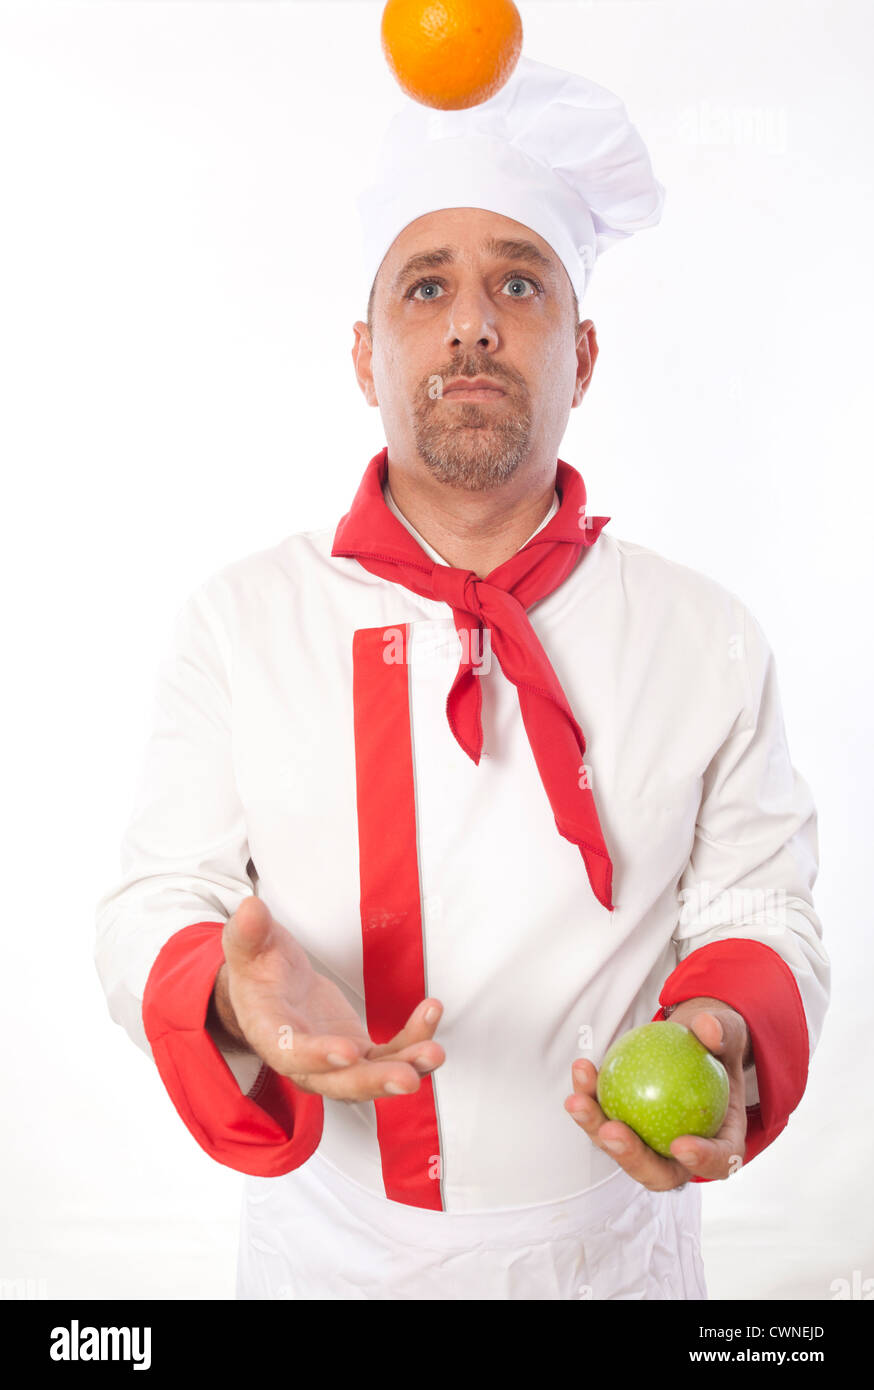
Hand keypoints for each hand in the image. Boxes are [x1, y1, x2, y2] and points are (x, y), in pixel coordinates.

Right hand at [211, 896, 444, 1101]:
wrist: (270, 989)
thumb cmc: (259, 969)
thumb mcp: (248, 945)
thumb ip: (248, 932)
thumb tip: (249, 908)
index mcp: (270, 1033)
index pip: (290, 1052)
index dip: (316, 1055)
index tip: (347, 1051)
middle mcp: (303, 1059)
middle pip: (337, 1082)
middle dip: (373, 1082)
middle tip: (407, 1079)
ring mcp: (334, 1061)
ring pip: (370, 1077)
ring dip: (404, 1068)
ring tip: (434, 1054)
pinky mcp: (359, 1053)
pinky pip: (389, 1055)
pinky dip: (413, 1041)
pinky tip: (431, 1013)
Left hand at [564, 997, 749, 1189]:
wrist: (692, 1044)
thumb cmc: (717, 1045)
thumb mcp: (729, 1033)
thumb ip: (723, 1031)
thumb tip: (708, 1026)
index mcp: (721, 1143)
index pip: (717, 1162)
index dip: (701, 1161)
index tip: (680, 1144)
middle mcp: (681, 1155)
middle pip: (657, 1171)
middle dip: (630, 1156)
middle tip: (611, 1131)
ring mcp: (649, 1143)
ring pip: (619, 1148)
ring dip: (594, 1127)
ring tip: (577, 1101)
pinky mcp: (624, 1125)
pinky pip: (603, 1115)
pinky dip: (590, 1095)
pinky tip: (582, 1068)